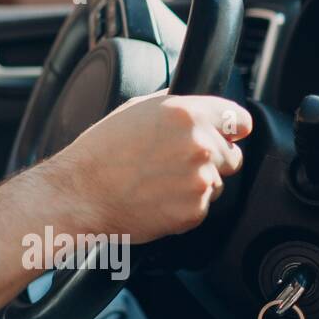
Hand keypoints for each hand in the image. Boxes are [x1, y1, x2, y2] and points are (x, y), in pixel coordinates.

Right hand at [43, 90, 251, 244]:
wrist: (80, 194)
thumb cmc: (99, 152)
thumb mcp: (134, 110)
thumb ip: (175, 106)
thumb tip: (199, 108)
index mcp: (187, 114)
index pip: (238, 119)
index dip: (231, 128)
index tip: (228, 134)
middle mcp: (199, 145)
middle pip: (232, 154)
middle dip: (212, 158)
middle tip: (175, 163)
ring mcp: (200, 181)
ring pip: (218, 182)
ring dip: (196, 183)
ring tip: (159, 181)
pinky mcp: (194, 211)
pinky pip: (202, 206)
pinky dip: (184, 205)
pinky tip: (156, 197)